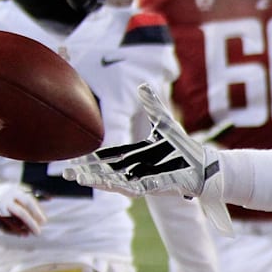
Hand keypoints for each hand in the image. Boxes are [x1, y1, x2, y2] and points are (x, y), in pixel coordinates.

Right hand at [0, 182, 46, 241]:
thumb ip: (32, 195)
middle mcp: (4, 198)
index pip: (28, 202)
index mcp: (13, 190)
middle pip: (21, 213)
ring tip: (31, 233)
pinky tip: (23, 234)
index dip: (37, 212)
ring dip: (22, 229)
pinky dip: (13, 231)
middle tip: (39, 231)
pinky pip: (2, 226)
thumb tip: (50, 198)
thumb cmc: (6, 194)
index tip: (44, 221)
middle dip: (31, 223)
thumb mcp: (17, 191)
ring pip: (11, 222)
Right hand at [64, 84, 232, 234]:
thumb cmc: (184, 147)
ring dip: (100, 181)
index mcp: (135, 157)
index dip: (91, 159)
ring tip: (81, 180)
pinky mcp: (159, 186)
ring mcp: (147, 179)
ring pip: (118, 182)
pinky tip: (112, 185)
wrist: (205, 165)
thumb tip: (143, 84)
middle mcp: (137, 170)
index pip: (108, 158)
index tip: (73, 158)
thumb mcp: (164, 123)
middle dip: (86, 173)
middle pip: (106, 173)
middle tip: (66, 173)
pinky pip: (139, 188)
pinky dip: (125, 187)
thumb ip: (152, 105)